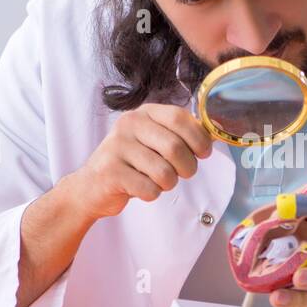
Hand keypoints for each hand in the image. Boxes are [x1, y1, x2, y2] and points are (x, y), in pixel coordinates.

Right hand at [67, 103, 212, 220]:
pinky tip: (140, 188)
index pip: (179, 117)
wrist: (91, 186)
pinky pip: (149, 189)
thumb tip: (215, 132)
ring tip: (159, 181)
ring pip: (164, 172)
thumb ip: (180, 134)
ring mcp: (117, 147)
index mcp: (143, 113)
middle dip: (187, 167)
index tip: (203, 153)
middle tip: (183, 173)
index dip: (199, 138)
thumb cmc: (132, 164)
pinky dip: (152, 194)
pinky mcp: (110, 172)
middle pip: (175, 147)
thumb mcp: (153, 140)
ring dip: (169, 183)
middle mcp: (129, 125)